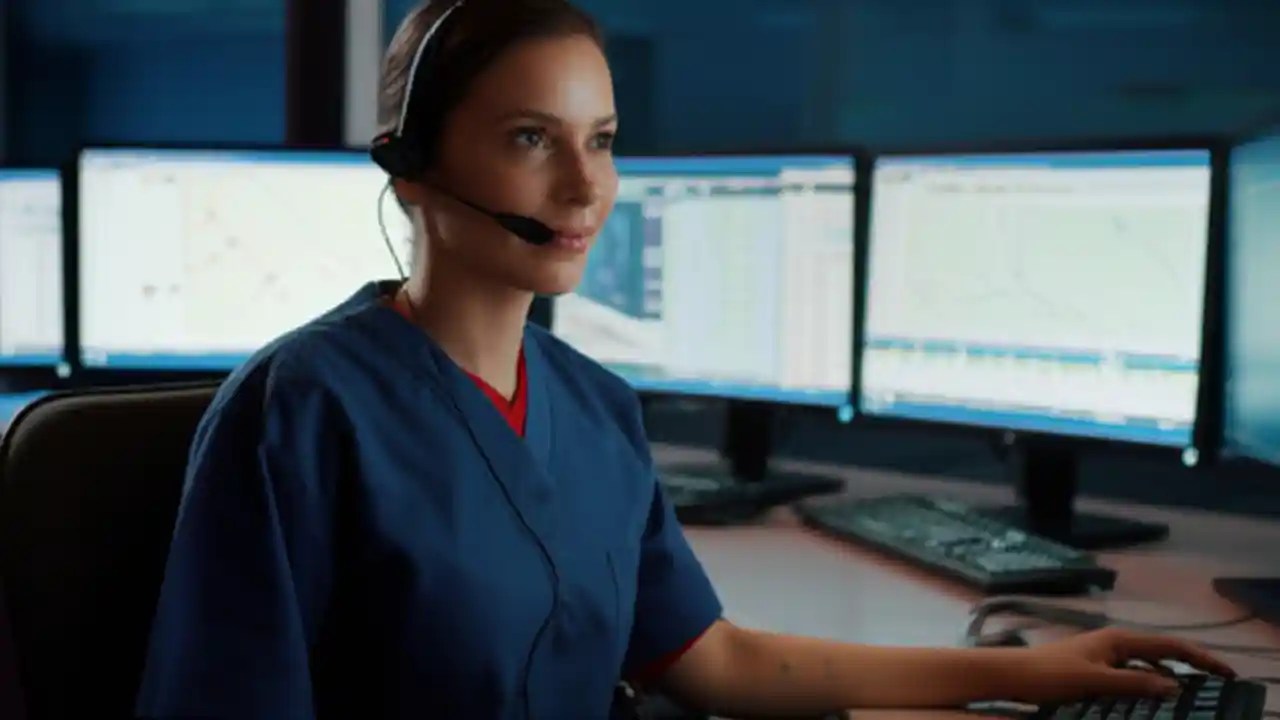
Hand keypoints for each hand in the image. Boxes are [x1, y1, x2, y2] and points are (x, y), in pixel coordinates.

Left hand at [1004, 627, 1235, 704]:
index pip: (1169, 645)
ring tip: (1190, 696)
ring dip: (1167, 677)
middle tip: (1216, 686)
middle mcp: (1113, 643)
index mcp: (1118, 640)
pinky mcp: (1092, 669)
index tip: (1227, 673)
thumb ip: (1134, 682)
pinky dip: (1146, 684)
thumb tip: (1174, 685)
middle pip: (1161, 652)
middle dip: (1189, 666)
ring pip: (1145, 665)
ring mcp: (1102, 655)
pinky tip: (1151, 700)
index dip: (1200, 657)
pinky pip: (1129, 675)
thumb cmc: (1049, 675)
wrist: (1009, 674)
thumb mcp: (1095, 681)